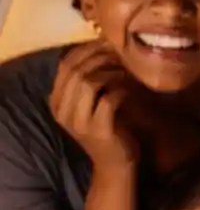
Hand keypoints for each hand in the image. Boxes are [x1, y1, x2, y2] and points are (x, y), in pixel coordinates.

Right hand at [49, 41, 137, 169]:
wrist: (114, 166)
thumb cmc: (108, 131)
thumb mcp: (92, 105)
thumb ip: (89, 82)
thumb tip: (102, 48)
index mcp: (56, 102)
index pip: (65, 65)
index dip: (86, 50)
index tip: (107, 43)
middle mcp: (62, 111)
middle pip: (76, 70)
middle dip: (100, 57)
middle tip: (121, 54)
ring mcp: (79, 122)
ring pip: (89, 82)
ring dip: (111, 72)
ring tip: (127, 70)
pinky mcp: (99, 130)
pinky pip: (109, 100)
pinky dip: (122, 90)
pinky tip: (132, 89)